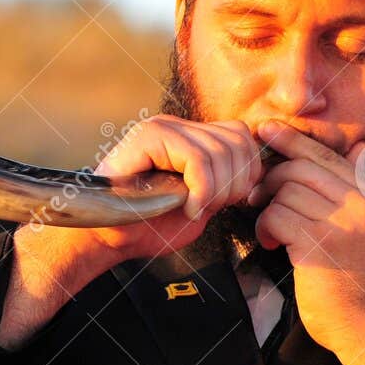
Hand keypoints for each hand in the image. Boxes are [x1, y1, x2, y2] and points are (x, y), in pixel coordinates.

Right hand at [0, 115, 266, 351]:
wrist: (104, 238)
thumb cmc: (149, 226)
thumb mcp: (203, 201)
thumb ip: (227, 181)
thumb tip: (260, 171)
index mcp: (193, 137)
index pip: (243, 136)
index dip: (247, 172)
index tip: (229, 201)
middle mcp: (179, 125)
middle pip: (239, 140)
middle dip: (237, 182)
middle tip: (211, 206)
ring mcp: (163, 127)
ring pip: (222, 150)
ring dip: (218, 188)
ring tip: (195, 206)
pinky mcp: (149, 136)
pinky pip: (200, 160)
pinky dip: (203, 190)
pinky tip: (187, 207)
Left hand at [250, 123, 364, 364]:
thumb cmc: (363, 279)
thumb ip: (362, 186)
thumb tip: (361, 146)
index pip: (328, 156)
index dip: (293, 141)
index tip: (267, 130)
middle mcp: (364, 203)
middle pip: (302, 167)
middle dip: (272, 178)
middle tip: (259, 197)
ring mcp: (344, 223)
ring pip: (286, 192)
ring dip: (269, 210)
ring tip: (274, 233)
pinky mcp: (319, 244)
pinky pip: (278, 215)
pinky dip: (267, 227)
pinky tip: (273, 244)